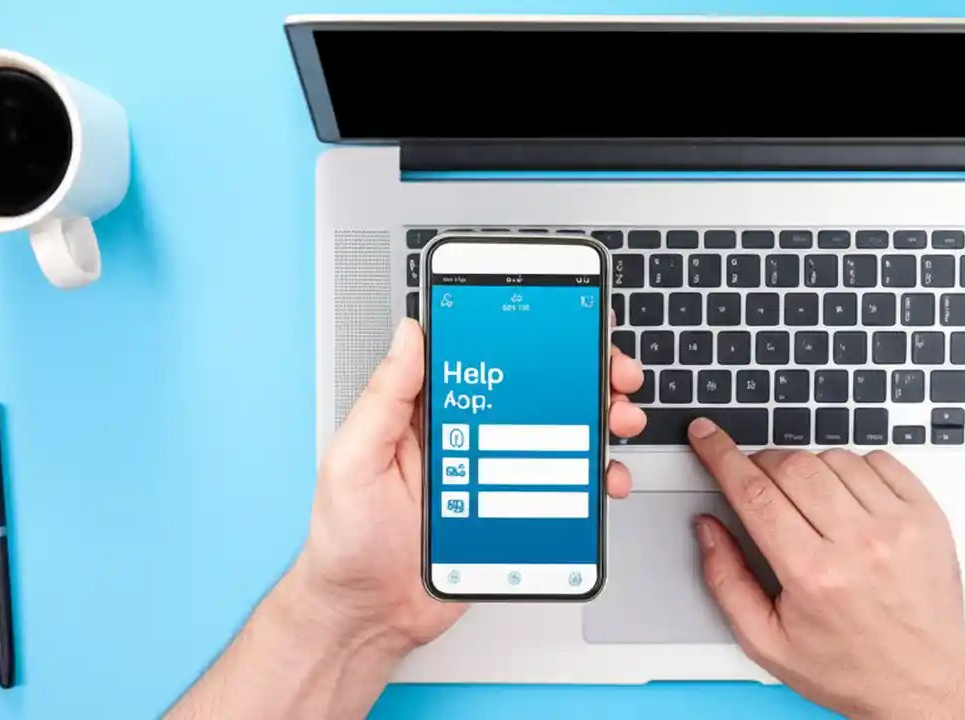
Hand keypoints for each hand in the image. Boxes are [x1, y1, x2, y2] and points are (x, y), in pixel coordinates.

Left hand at [285, 317, 646, 656]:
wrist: (367, 617)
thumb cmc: (346, 543)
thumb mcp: (353, 460)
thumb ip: (384, 396)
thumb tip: (409, 334)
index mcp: (427, 415)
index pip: (485, 360)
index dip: (530, 339)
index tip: (567, 327)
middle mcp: (467, 439)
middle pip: (536, 393)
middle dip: (584, 376)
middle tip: (613, 374)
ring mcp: (495, 477)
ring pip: (559, 437)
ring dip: (599, 422)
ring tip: (619, 420)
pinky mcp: (514, 515)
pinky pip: (563, 491)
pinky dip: (594, 481)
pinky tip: (604, 479)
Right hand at [687, 419, 964, 719]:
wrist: (925, 683)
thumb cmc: (850, 667)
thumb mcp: (766, 641)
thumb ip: (725, 580)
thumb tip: (707, 528)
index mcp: (812, 574)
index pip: (753, 492)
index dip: (721, 455)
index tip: (707, 435)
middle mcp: (858, 543)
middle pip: (791, 466)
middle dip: (762, 464)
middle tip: (759, 485)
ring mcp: (897, 525)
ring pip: (832, 458)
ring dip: (808, 469)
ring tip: (809, 505)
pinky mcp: (926, 515)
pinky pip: (878, 460)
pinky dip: (853, 467)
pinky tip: (847, 499)